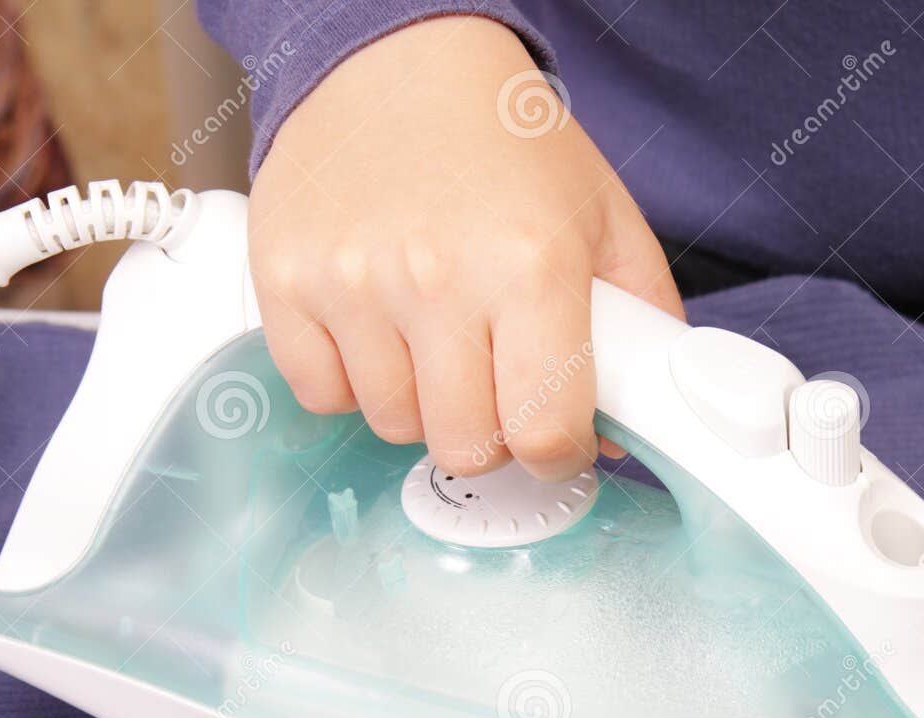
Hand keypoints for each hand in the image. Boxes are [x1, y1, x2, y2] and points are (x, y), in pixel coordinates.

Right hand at [248, 15, 682, 479]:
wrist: (398, 59)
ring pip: (392, 425)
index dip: (558, 451)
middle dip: (491, 432)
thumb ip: (640, 326)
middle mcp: (436, 278)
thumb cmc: (508, 143)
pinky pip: (322, 394)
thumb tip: (623, 434)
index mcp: (531, 266)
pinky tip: (378, 329)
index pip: (543, 434)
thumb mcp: (606, 220)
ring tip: (436, 336)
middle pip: (465, 448)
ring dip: (422, 403)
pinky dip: (351, 381)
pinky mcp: (283, 279)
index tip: (554, 435)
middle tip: (496, 382)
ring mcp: (350, 281)